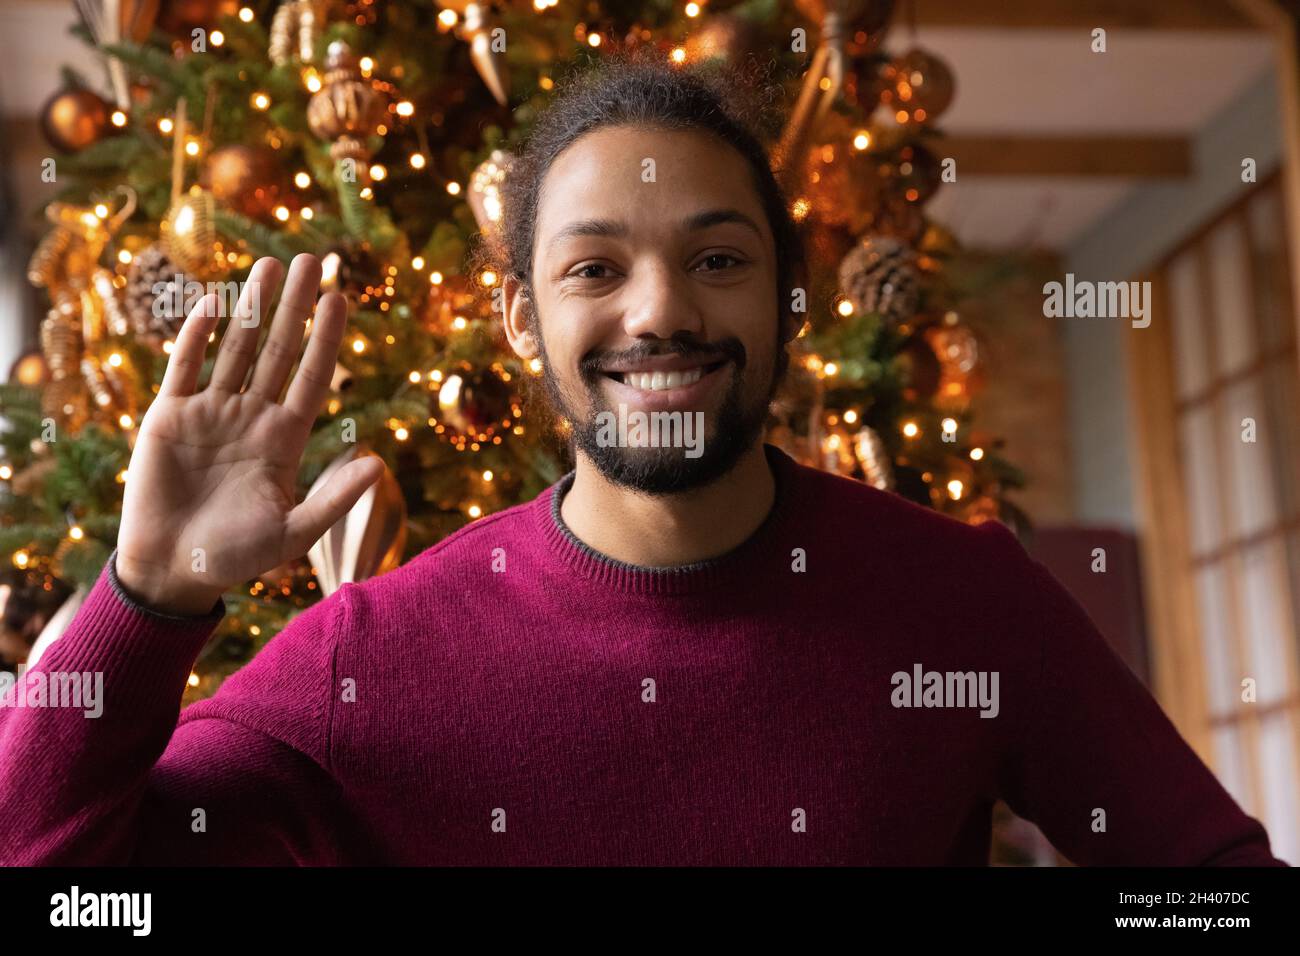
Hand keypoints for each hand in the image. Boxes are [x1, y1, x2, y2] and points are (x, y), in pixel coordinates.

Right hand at [115, 254, 384, 615]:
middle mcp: (252, 416)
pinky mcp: (170, 418)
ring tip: (270, 266)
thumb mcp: (294, 531)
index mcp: (285, 438)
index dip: (327, 338)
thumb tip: (379, 463)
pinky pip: (185, 368)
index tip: (341, 297)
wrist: (174, 571)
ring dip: (252, 308)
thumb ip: (334, 497)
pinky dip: (196, 337)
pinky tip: (212, 303)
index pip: (313, 376)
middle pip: (279, 350)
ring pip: (236, 348)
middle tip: (312, 259)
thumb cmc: (237, 557)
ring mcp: (211, 413)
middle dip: (295, 306)